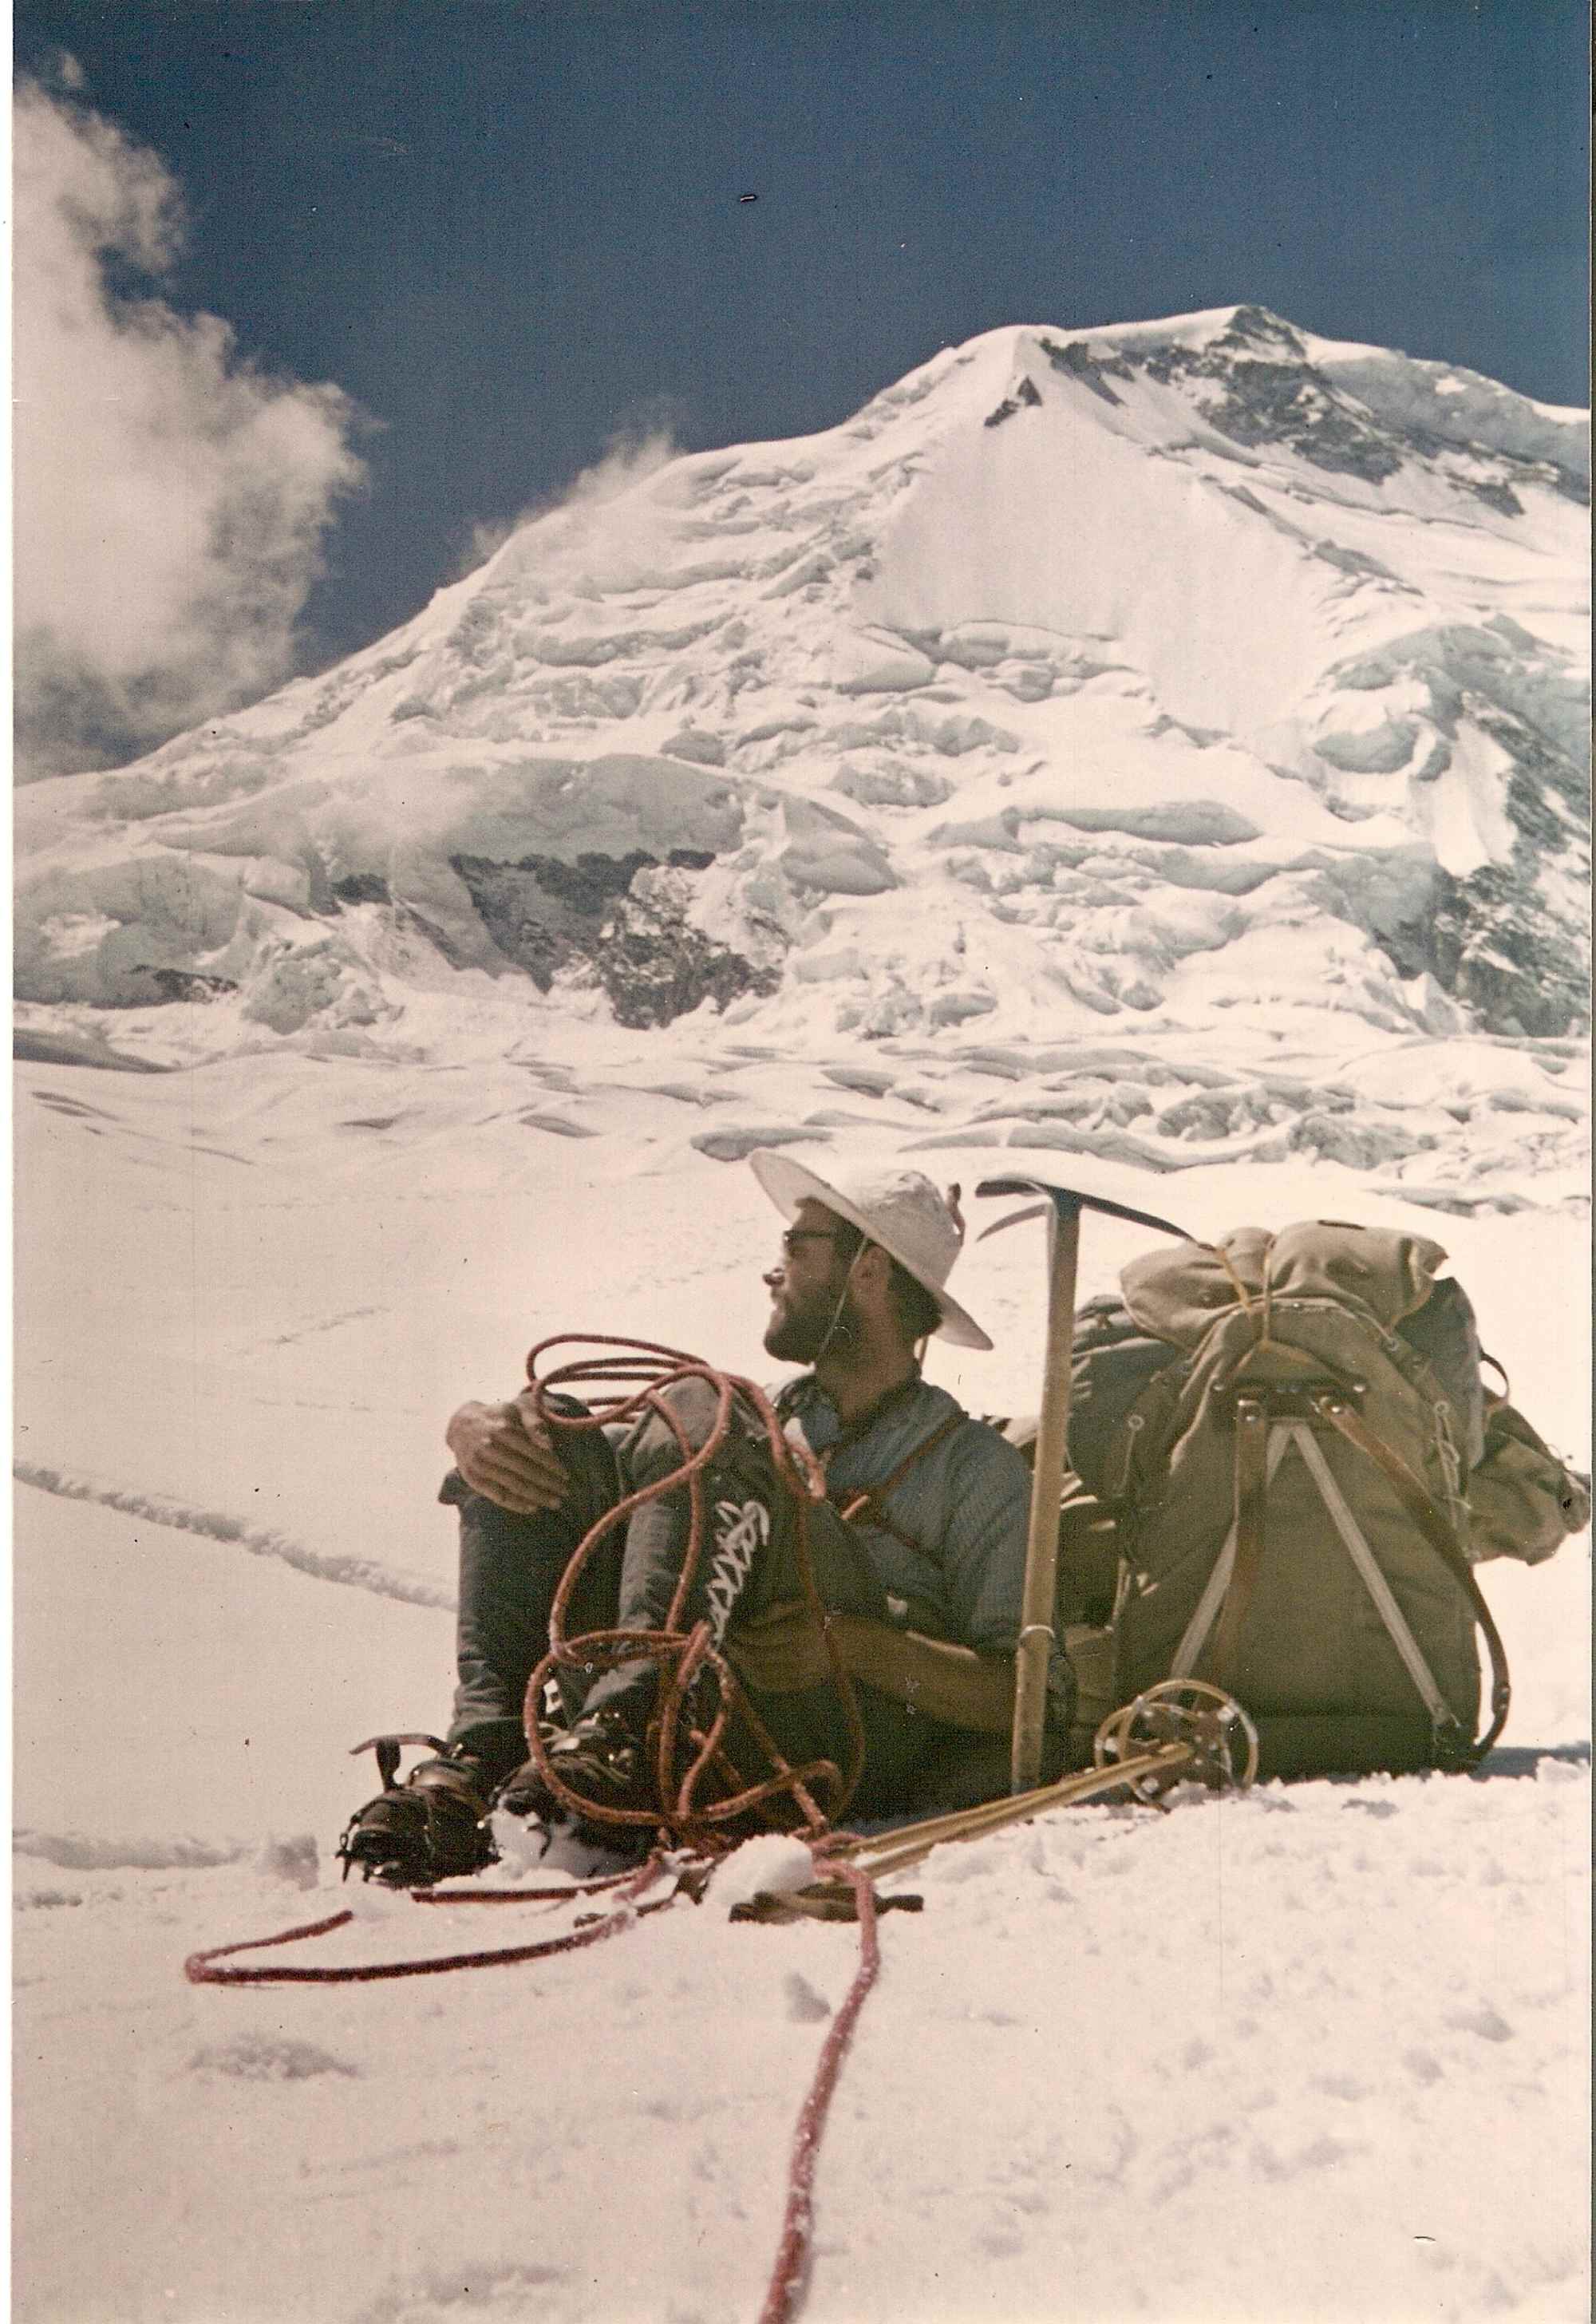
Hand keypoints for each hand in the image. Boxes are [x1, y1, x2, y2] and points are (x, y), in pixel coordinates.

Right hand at [446, 1390, 570, 1513]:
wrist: (461, 1426)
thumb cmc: (497, 1417)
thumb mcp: (515, 1409)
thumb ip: (534, 1423)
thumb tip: (549, 1445)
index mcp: (502, 1429)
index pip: (533, 1452)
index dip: (552, 1465)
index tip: (566, 1476)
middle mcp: (489, 1447)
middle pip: (525, 1471)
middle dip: (548, 1483)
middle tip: (566, 1493)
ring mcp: (479, 1464)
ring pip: (513, 1486)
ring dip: (537, 1496)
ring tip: (555, 1503)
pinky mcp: (472, 1478)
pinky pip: (497, 1496)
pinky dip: (516, 1504)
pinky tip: (533, 1508)